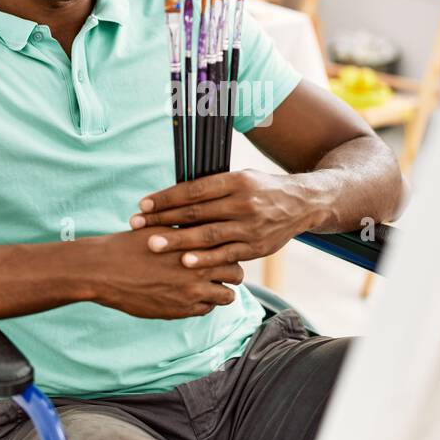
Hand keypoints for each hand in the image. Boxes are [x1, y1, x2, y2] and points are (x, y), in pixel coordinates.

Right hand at [79, 229, 243, 319]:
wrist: (105, 270)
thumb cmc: (132, 244)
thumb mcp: (163, 227)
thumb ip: (189, 229)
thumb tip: (208, 224)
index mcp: (195, 244)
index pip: (231, 248)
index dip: (230, 249)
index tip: (225, 250)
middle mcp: (198, 268)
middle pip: (235, 273)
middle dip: (230, 272)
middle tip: (222, 270)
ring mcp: (191, 291)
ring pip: (226, 296)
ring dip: (221, 290)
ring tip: (210, 285)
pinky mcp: (180, 310)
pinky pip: (206, 310)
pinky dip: (205, 303)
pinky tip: (194, 295)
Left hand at [129, 170, 317, 268]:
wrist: (303, 203)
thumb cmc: (261, 189)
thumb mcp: (241, 178)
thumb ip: (212, 187)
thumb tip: (174, 195)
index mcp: (236, 181)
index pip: (194, 190)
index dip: (166, 198)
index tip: (142, 205)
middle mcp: (243, 202)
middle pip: (196, 212)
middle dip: (163, 220)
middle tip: (137, 225)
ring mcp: (251, 226)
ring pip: (208, 235)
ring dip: (178, 241)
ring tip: (152, 244)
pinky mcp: (257, 247)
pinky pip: (227, 254)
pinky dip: (205, 259)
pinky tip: (186, 262)